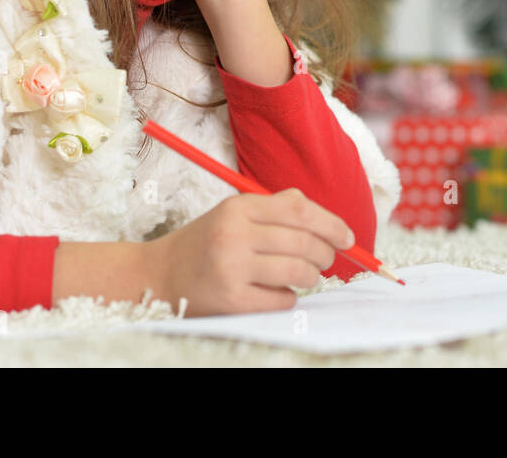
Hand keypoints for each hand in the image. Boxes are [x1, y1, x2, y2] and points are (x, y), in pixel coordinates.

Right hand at [140, 189, 355, 316]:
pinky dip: (291, 297)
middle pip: (303, 242)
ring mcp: (231, 268)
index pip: (300, 210)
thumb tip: (326, 219)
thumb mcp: (235, 214)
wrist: (159, 275)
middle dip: (326, 254)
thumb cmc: (207, 242)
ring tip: (307, 275)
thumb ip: (277, 208)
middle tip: (328, 260)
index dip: (331, 224)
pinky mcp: (231, 299)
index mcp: (239, 207)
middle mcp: (234, 234)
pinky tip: (282, 292)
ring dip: (312, 276)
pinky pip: (281, 300)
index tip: (347, 237)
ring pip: (297, 271)